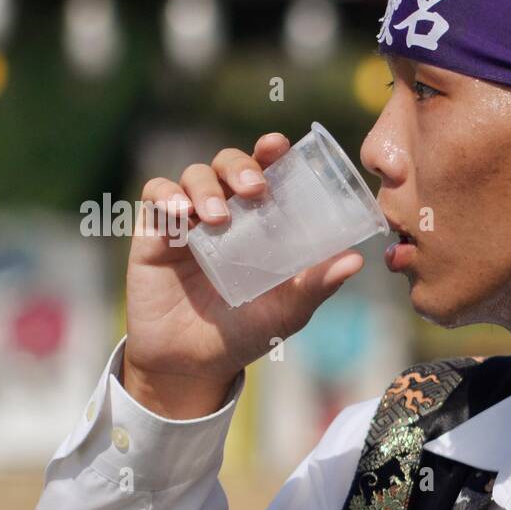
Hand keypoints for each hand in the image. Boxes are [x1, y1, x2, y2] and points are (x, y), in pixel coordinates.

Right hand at [121, 132, 364, 417]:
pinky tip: (181, 216)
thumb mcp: (288, 310)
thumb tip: (356, 261)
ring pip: (194, 175)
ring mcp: (190, 220)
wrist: (194, 364)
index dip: (270, 151)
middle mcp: (227, 212)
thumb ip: (317, 284)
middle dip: (241, 166)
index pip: (266, 172)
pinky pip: (156, 196)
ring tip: (218, 219)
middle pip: (228, 164)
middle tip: (254, 189)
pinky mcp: (155, 233)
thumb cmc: (247, 331)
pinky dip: (168, 197)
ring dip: (206, 187)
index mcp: (261, 221)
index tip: (278, 145)